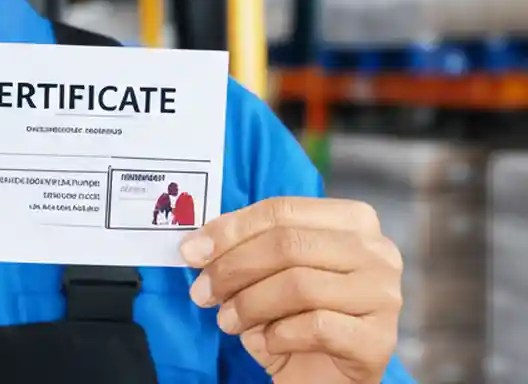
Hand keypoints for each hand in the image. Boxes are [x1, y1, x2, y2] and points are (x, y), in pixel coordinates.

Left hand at [179, 197, 402, 383]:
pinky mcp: (379, 340)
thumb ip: (242, 247)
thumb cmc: (293, 317)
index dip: (230, 230)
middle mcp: (378, 252)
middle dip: (233, 268)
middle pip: (288, 244)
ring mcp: (385, 295)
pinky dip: (279, 335)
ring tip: (227, 321)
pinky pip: (318, 327)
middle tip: (202, 292)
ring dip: (249, 305)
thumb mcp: (265, 273)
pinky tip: (267, 342)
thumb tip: (195, 245)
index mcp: (352, 220)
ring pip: (300, 285)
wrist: (322, 376)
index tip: (191, 252)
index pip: (281, 210)